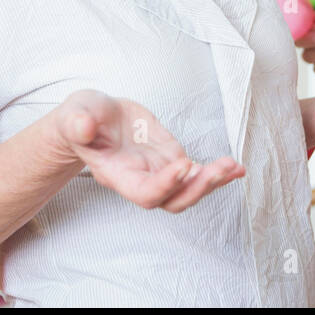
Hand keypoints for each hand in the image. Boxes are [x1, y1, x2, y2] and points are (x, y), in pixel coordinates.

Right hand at [55, 90, 244, 212]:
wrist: (93, 118)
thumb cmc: (82, 118)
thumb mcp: (76, 114)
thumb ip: (78, 122)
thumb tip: (83, 126)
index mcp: (117, 174)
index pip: (143, 193)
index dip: (165, 185)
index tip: (183, 164)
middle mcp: (140, 179)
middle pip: (171, 201)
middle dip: (197, 189)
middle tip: (219, 169)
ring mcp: (158, 171)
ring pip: (188, 191)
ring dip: (213, 182)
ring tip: (233, 167)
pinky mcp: (171, 158)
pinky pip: (196, 174)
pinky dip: (218, 173)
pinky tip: (238, 169)